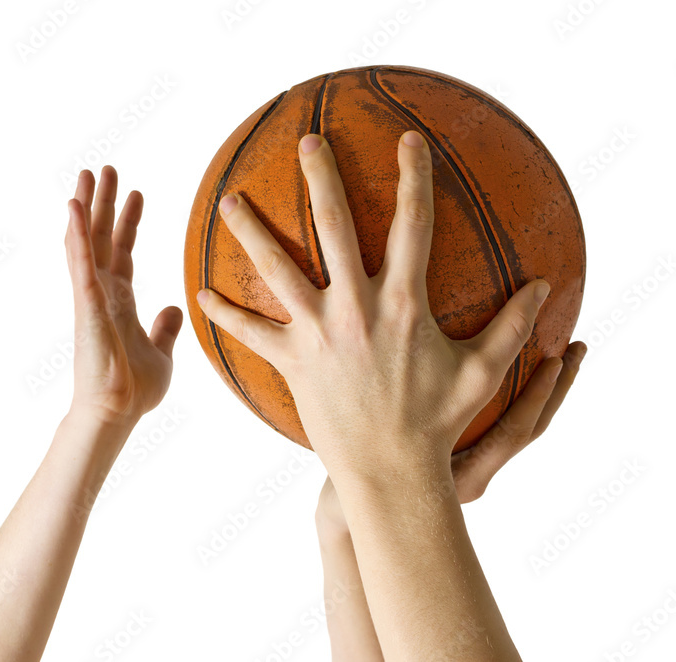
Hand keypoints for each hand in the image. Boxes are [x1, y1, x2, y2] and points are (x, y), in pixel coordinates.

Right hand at [65, 166, 182, 428]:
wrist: (118, 412)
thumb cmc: (135, 390)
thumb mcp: (161, 352)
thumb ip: (164, 328)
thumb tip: (174, 308)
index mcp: (120, 302)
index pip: (123, 252)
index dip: (128, 222)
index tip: (137, 193)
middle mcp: (102, 293)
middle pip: (101, 237)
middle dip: (103, 202)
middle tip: (106, 168)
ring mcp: (91, 296)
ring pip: (86, 241)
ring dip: (86, 206)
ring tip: (87, 172)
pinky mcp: (86, 303)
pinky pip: (80, 262)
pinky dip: (76, 233)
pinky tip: (72, 206)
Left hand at [195, 131, 553, 474]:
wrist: (389, 470)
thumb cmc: (438, 422)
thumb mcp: (482, 371)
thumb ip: (513, 326)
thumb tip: (546, 287)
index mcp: (404, 303)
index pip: (413, 224)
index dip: (414, 177)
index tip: (408, 139)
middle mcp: (356, 307)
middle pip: (334, 227)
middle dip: (321, 178)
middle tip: (307, 141)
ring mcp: (318, 333)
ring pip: (277, 269)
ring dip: (251, 232)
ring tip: (227, 200)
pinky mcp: (291, 361)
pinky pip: (250, 332)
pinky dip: (224, 312)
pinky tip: (197, 292)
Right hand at [315, 340, 586, 535]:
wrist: (348, 518)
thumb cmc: (354, 489)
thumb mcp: (372, 461)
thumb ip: (391, 431)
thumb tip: (396, 380)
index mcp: (464, 477)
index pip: (515, 432)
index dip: (540, 396)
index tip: (558, 358)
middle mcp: (475, 475)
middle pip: (528, 429)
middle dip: (556, 389)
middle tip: (576, 347)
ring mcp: (468, 467)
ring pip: (515, 427)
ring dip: (539, 391)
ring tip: (554, 352)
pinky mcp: (458, 459)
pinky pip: (494, 424)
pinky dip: (508, 394)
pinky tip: (500, 366)